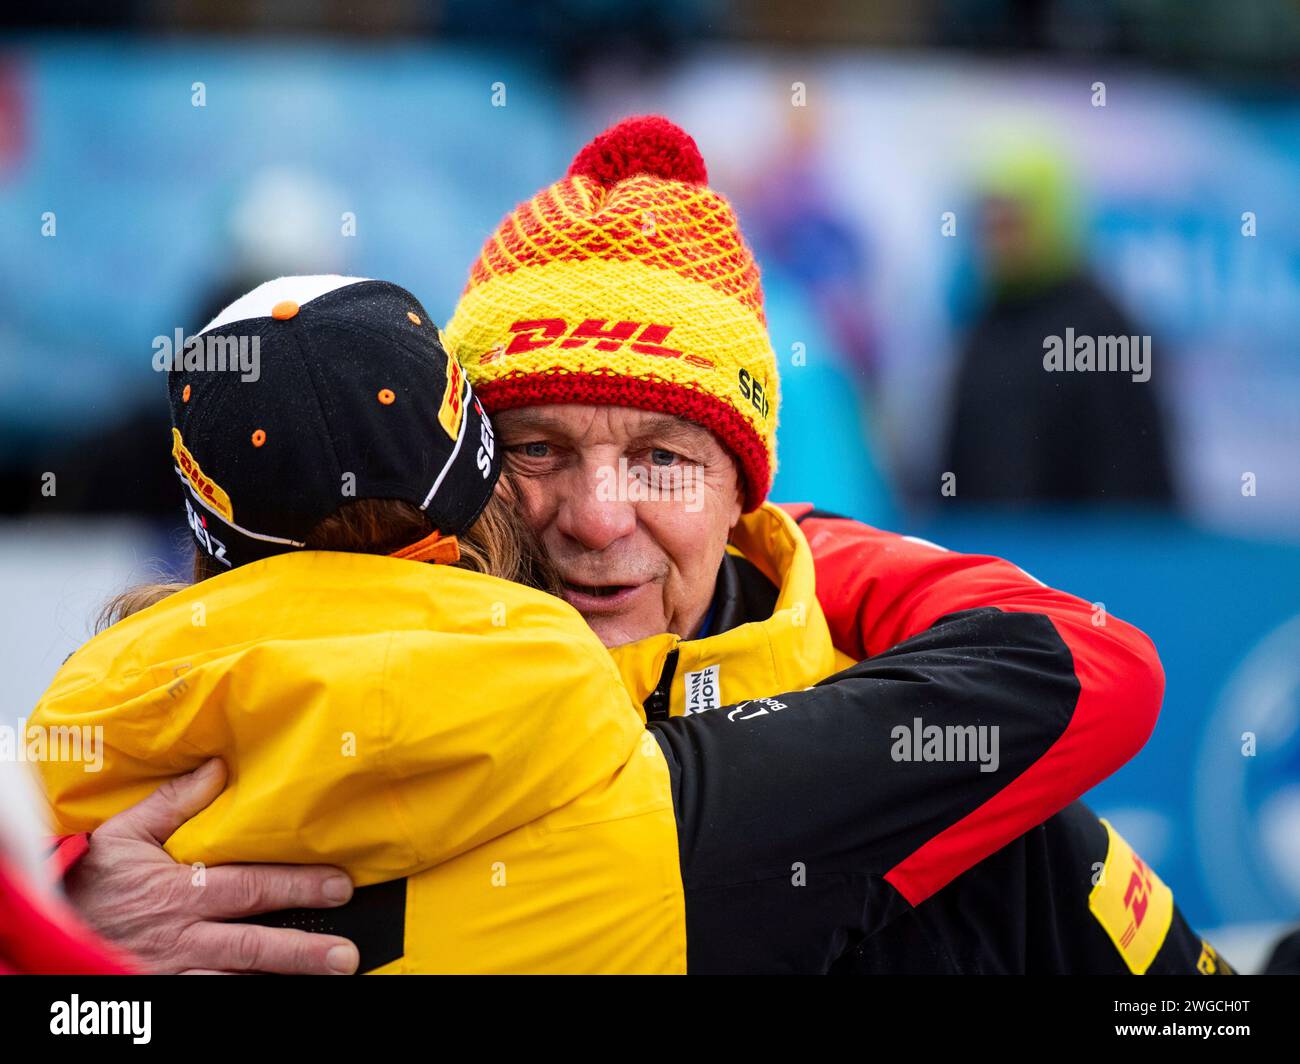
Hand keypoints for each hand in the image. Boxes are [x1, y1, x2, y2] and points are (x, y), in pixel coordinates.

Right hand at [64, 758, 359, 973]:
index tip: (340, 886)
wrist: (41, 927)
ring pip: (237, 980)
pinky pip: (209, 997)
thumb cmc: (87, 879)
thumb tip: (219, 767)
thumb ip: (174, 802)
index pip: (250, 888)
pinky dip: (244, 994)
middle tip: (345, 954)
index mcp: (177, 892)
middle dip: (303, 950)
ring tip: (328, 977)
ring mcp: (171, 971)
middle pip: (252, 946)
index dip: (297, 887)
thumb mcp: (123, 833)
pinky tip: (277, 990)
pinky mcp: (161, 992)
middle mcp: (180, 937)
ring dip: (283, 978)